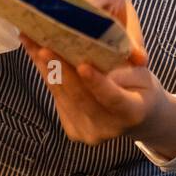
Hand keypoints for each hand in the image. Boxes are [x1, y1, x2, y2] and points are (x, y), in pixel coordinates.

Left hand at [19, 34, 175, 147]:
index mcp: (132, 113)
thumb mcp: (144, 75)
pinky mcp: (72, 131)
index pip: (112, 98)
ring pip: (63, 96)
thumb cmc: (142, 88)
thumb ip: (125, 68)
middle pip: (80, 97)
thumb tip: (102, 54)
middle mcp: (108, 128)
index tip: (83, 65)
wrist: (139, 118)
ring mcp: (87, 132)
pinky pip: (57, 99)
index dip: (97, 83)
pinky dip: (46, 75)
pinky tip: (35, 54)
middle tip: (44, 46)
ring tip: (31, 42)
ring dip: (44, 68)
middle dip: (60, 70)